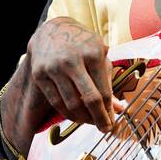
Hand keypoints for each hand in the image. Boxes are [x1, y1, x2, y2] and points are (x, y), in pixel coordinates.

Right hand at [20, 17, 126, 135]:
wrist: (52, 30)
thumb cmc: (83, 44)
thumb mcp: (100, 54)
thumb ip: (108, 80)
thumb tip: (120, 109)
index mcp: (93, 53)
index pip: (103, 91)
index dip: (109, 111)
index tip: (113, 123)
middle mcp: (73, 60)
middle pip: (89, 100)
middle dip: (99, 119)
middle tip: (105, 129)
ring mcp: (54, 67)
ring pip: (71, 104)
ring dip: (83, 119)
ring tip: (90, 122)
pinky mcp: (40, 74)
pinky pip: (56, 102)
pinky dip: (67, 114)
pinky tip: (76, 117)